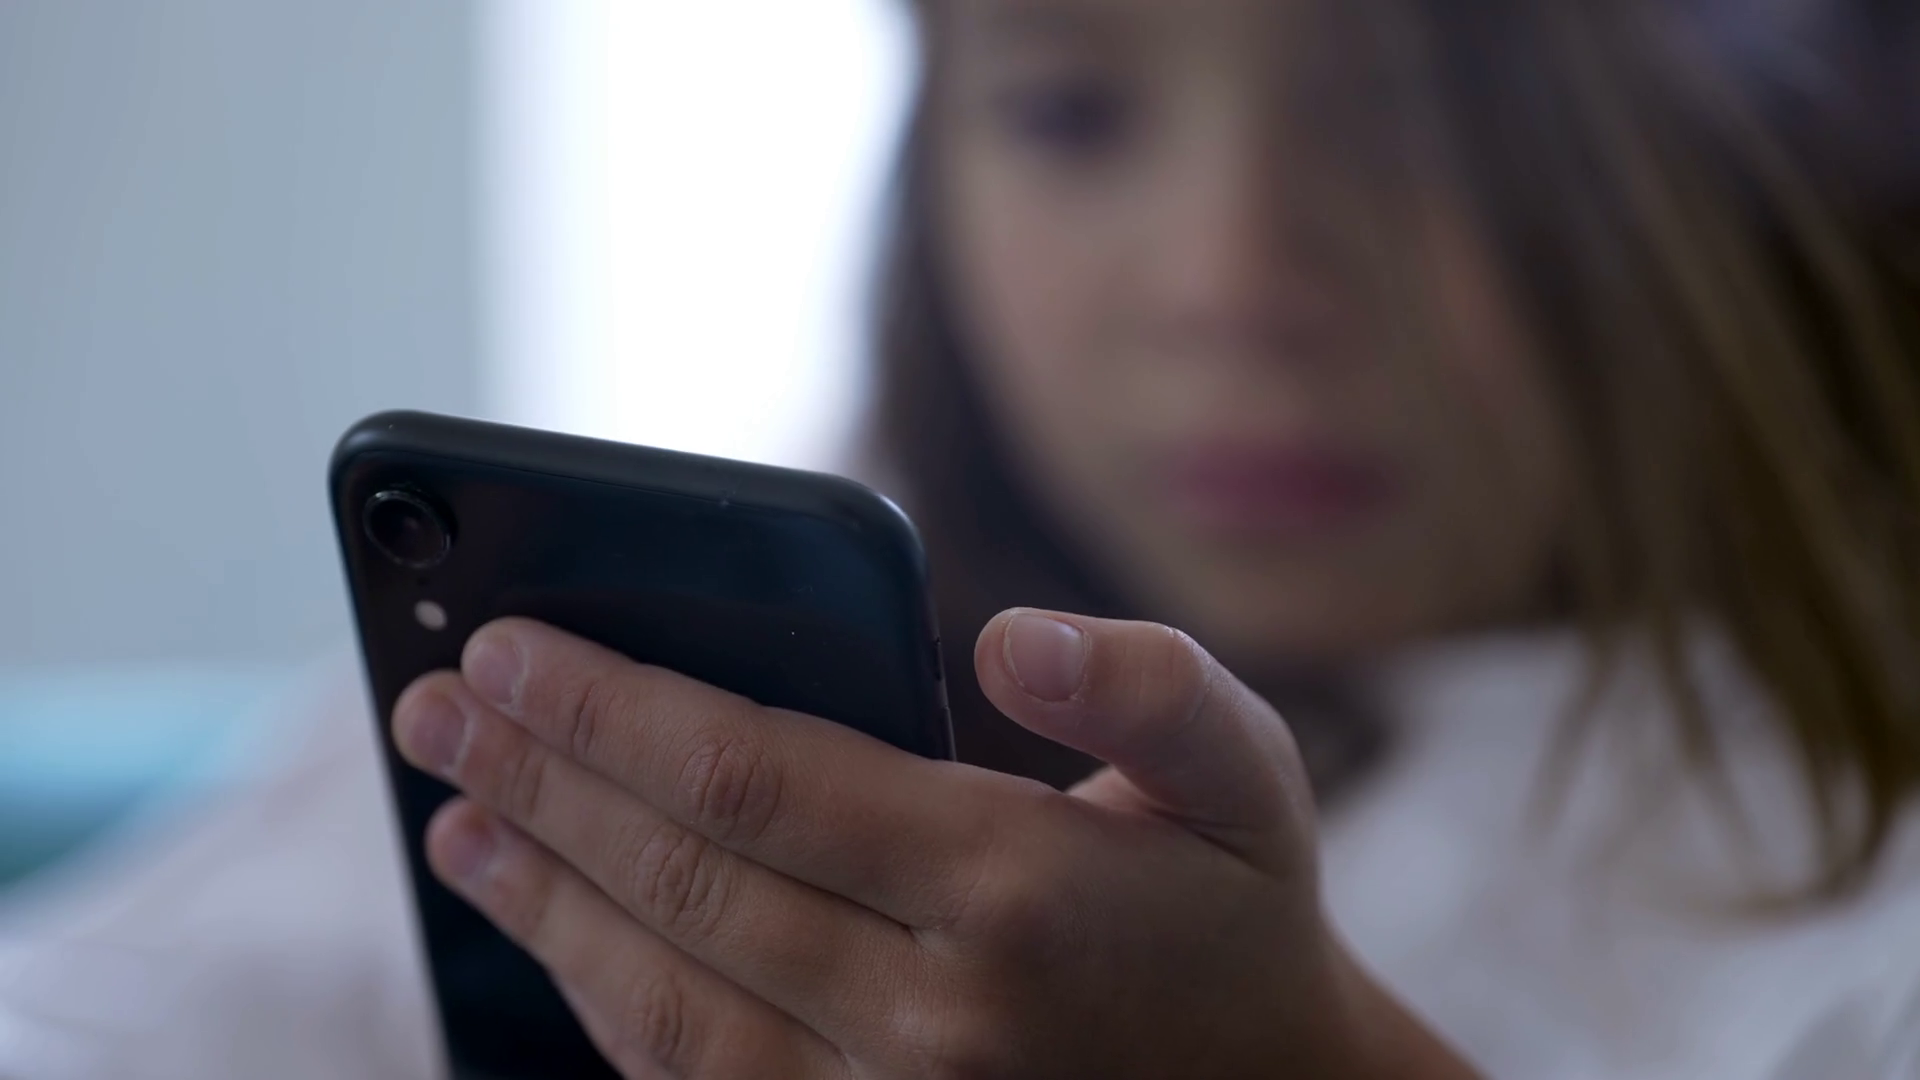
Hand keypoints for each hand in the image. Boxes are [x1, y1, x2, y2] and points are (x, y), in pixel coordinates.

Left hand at [391, 610, 1476, 1078]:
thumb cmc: (1235, 916)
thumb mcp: (1244, 776)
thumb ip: (1150, 683)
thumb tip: (1011, 637)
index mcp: (1013, 887)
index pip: (757, 777)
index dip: (614, 707)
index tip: (508, 642)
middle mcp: (931, 1016)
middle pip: (682, 879)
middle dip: (539, 779)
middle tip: (432, 701)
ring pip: (658, 1001)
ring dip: (538, 902)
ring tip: (456, 817)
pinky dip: (600, 1008)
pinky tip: (549, 934)